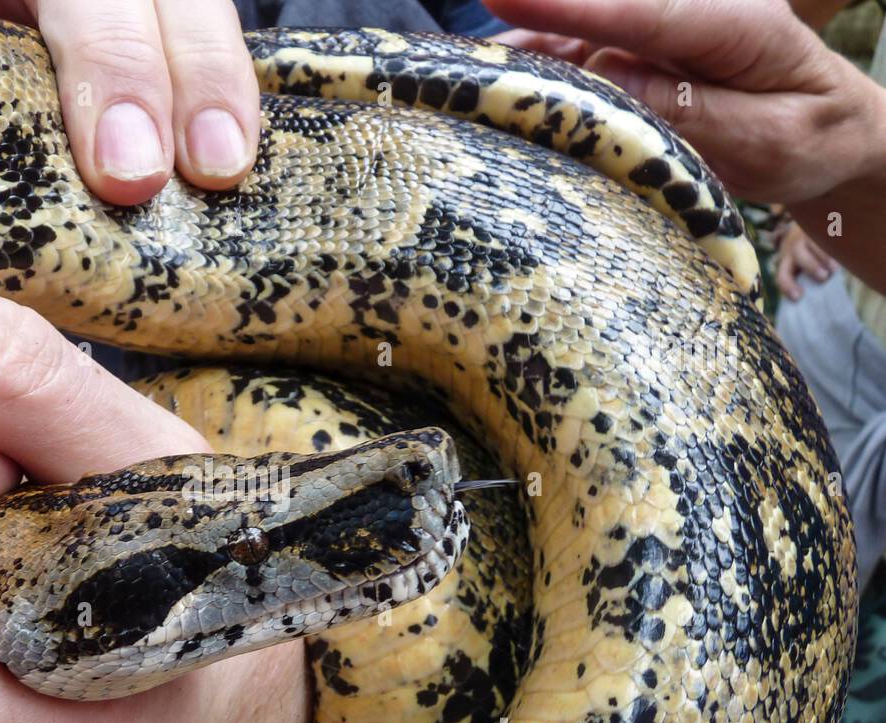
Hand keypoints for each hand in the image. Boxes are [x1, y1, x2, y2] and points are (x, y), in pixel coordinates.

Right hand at [487, 0, 885, 291]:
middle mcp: (688, 17)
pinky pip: (578, 61)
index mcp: (735, 24)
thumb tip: (621, 83)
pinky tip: (494, 83)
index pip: (640, 11)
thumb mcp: (769, 139)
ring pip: (578, 39)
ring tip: (462, 77)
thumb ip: (697, 112)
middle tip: (462, 56)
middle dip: (533, 24)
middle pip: (597, 19)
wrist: (828, 134)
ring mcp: (658, 37)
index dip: (572, 6)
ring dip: (524, 53)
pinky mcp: (639, 58)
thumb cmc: (806, 140)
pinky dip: (536, 71)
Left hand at [775, 220, 836, 301]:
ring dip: (824, 256)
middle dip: (810, 266)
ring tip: (836, 267)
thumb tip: (817, 301)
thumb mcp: (801, 266)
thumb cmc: (807, 254)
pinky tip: (845, 251)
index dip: (788, 286)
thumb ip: (806, 279)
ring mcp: (808, 233)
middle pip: (799, 255)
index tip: (798, 297)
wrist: (807, 222)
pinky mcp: (820, 225)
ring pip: (813, 242)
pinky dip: (834, 243)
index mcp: (786, 261)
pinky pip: (826, 233)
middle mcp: (794, 246)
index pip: (782, 274)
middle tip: (823, 277)